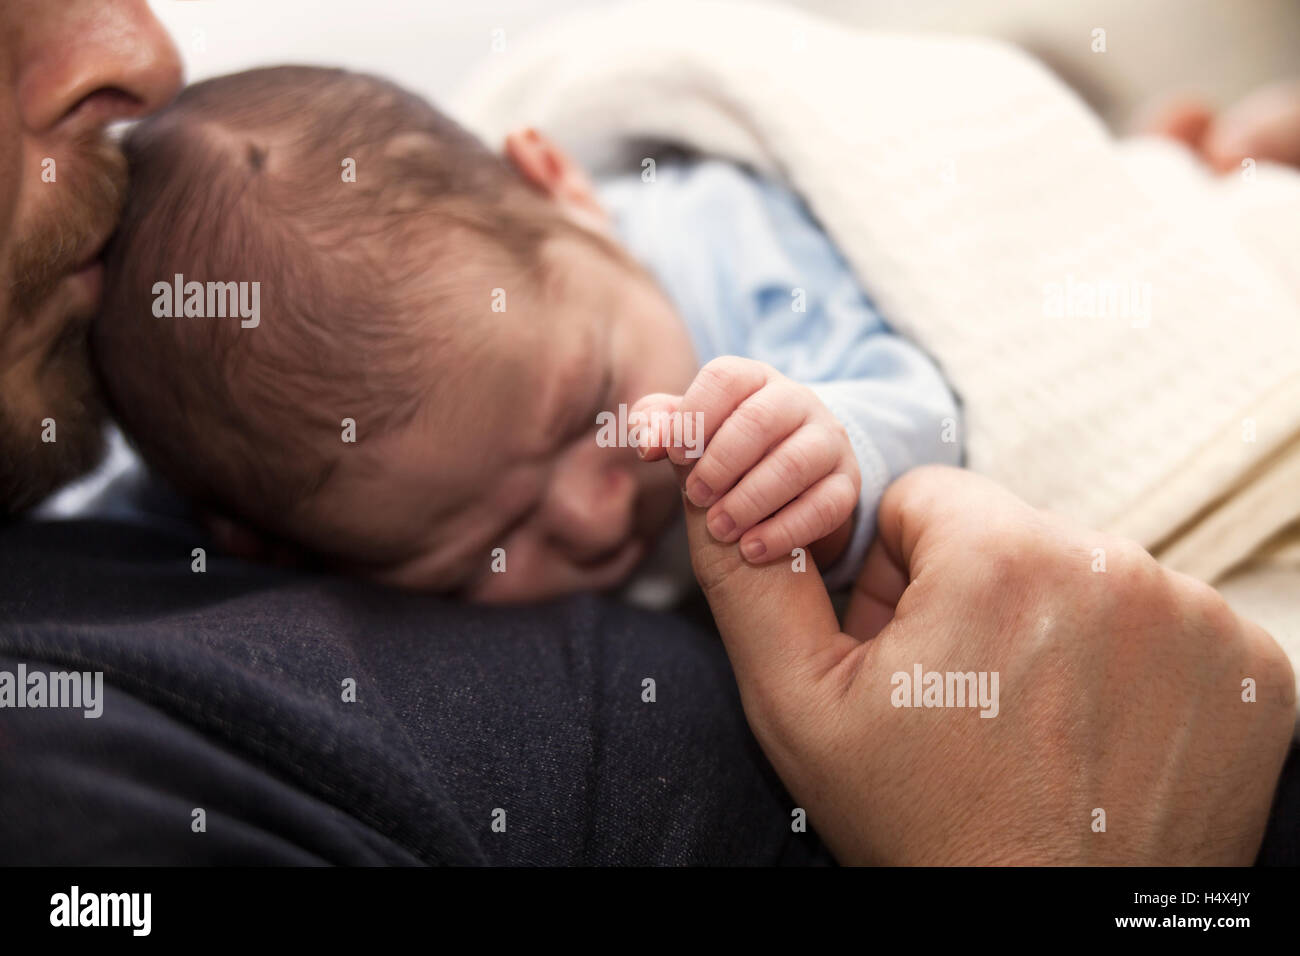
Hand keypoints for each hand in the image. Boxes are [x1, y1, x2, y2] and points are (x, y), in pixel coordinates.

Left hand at [632, 356, 859, 567]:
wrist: (789, 480)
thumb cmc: (728, 449)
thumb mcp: (694, 432)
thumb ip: (662, 427)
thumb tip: (648, 441)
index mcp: (754, 378)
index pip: (725, 378)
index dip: (694, 416)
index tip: (674, 454)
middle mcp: (798, 400)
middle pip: (758, 420)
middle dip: (719, 463)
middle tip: (695, 496)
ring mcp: (829, 441)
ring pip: (793, 464)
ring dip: (748, 501)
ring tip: (719, 529)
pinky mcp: (847, 483)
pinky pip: (824, 507)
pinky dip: (783, 532)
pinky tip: (751, 550)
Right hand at [681, 464, 1296, 864]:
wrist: (1051, 931)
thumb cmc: (925, 825)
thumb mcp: (801, 708)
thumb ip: (753, 583)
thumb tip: (716, 495)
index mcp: (999, 554)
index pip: (924, 501)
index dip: (895, 577)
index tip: (907, 652)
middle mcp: (1114, 563)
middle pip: (1008, 534)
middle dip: (973, 596)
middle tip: (962, 696)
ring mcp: (1196, 616)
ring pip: (1084, 575)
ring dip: (1051, 627)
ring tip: (1029, 721)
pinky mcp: (1252, 665)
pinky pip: (1163, 622)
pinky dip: (1129, 663)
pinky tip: (1098, 731)